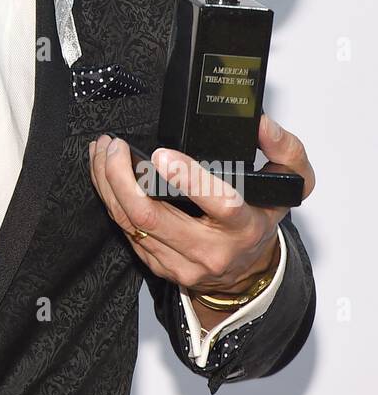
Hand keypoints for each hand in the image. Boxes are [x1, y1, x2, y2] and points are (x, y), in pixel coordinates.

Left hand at [88, 113, 314, 298]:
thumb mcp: (291, 184)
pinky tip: (104, 174)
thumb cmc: (260, 220)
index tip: (161, 154)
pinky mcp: (158, 264)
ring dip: (108, 183)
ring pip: (130, 222)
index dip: (187, 177)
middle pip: (152, 215)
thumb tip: (261, 123)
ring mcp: (180, 262)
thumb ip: (285, 150)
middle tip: (114, 145)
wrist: (248, 272)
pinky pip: (125, 230)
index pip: (218, 203)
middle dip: (122, 176)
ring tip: (103, 151)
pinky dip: (109, 198)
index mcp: (243, 226)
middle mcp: (210, 249)